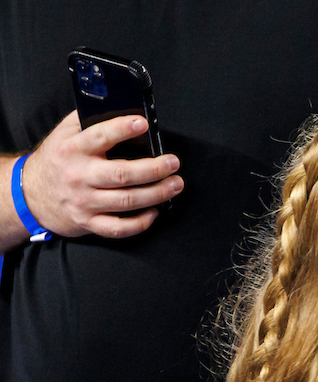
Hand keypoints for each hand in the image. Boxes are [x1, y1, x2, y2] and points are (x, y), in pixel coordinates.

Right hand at [21, 111, 182, 237]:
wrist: (30, 194)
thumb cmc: (57, 159)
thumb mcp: (64, 134)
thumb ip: (87, 119)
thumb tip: (118, 105)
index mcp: (73, 149)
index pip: (99, 136)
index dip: (122, 129)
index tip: (143, 123)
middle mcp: (80, 176)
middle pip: (122, 174)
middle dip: (153, 169)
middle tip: (173, 163)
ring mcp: (85, 202)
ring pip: (127, 201)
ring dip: (157, 194)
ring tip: (175, 184)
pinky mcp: (89, 222)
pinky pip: (119, 228)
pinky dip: (141, 223)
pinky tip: (155, 211)